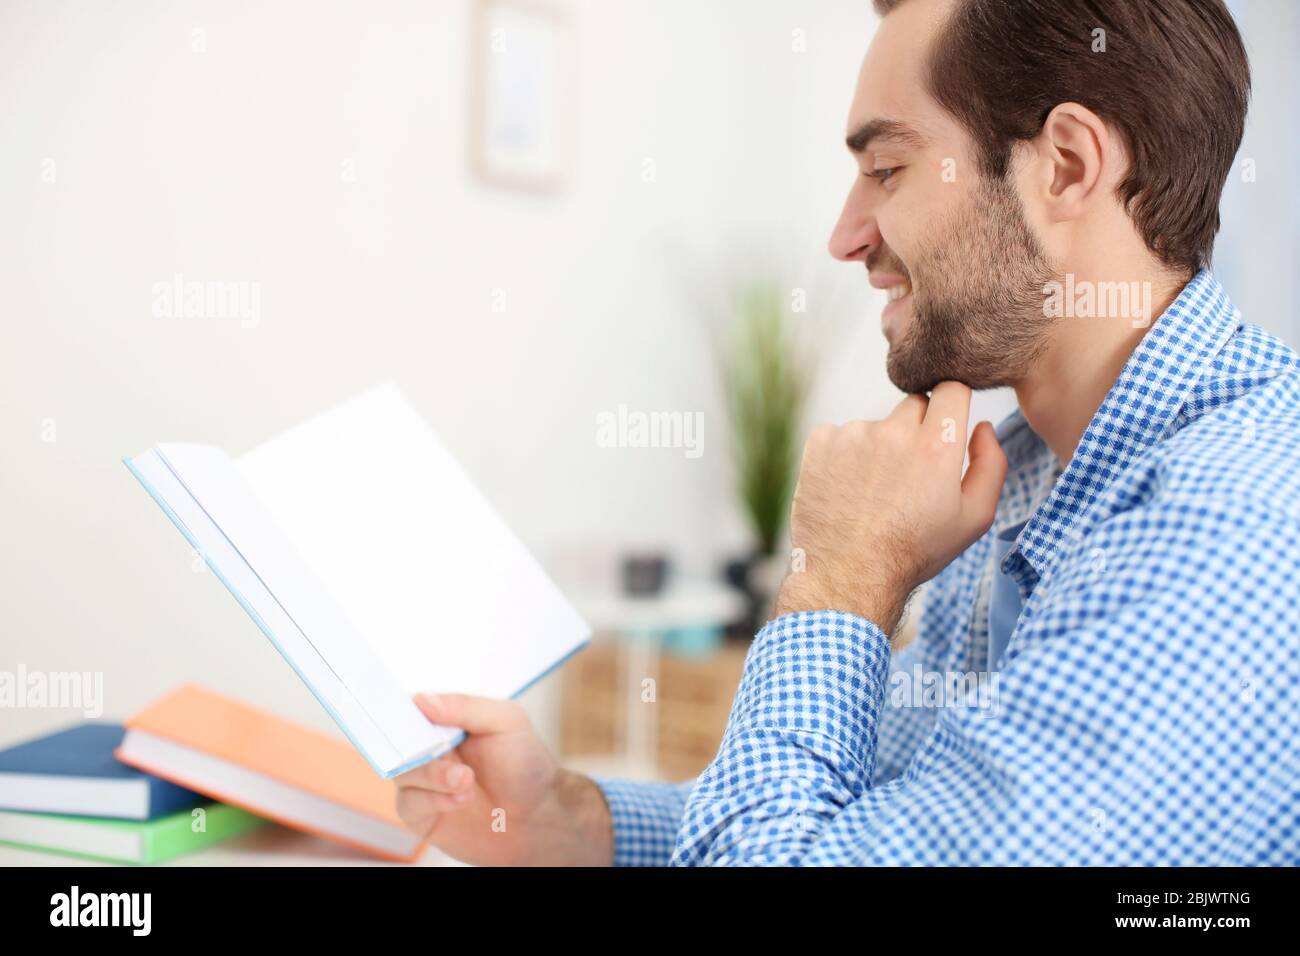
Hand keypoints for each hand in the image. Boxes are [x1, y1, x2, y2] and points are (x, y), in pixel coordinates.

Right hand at [394, 694, 613, 865]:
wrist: (540, 817)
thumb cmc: (526, 765)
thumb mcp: (507, 721)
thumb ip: (466, 707)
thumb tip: (422, 700)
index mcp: (447, 723)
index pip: (413, 709)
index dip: (405, 710)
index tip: (407, 714)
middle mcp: (431, 751)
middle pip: (399, 741)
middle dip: (415, 746)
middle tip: (443, 751)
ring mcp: (425, 783)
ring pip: (401, 772)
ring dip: (432, 775)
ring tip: (465, 780)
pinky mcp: (424, 815)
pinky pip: (408, 804)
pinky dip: (433, 800)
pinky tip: (460, 800)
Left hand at [775, 381, 1007, 631]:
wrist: (849, 575)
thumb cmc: (915, 550)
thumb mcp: (974, 518)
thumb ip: (991, 464)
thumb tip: (982, 427)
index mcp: (936, 446)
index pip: (951, 387)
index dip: (953, 405)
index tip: (947, 426)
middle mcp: (894, 432)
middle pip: (915, 405)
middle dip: (918, 430)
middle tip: (910, 475)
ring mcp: (853, 435)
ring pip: (877, 424)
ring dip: (880, 446)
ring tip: (875, 491)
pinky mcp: (821, 443)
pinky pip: (841, 434)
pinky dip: (845, 454)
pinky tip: (848, 489)